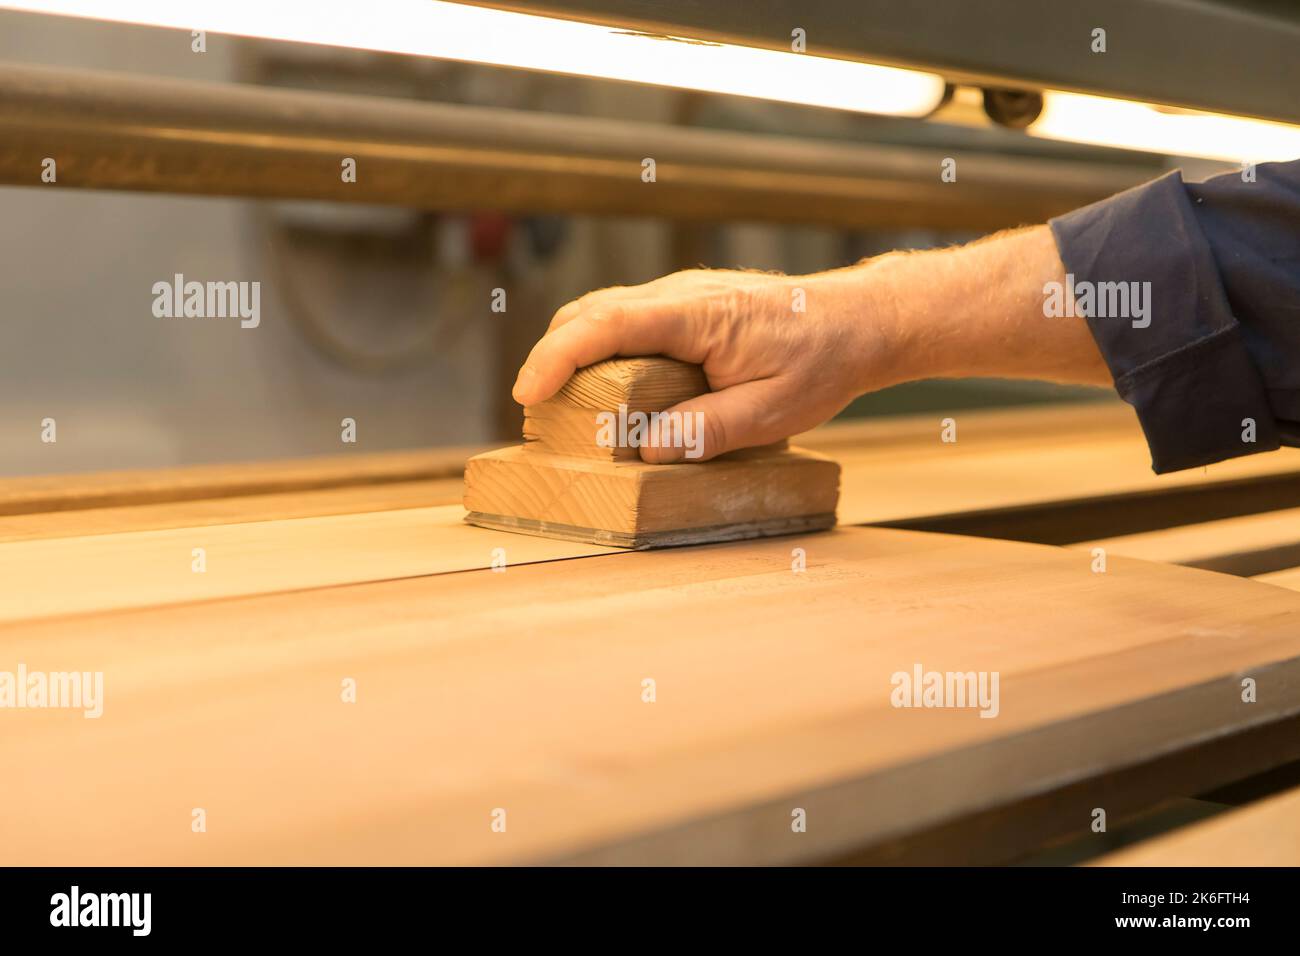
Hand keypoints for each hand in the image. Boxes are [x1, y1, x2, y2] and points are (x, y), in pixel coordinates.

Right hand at [510, 226, 1108, 462]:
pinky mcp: (687, 305)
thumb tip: (647, 449)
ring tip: (558, 406)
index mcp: (698, 314)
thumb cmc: (823, 362)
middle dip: (551, 358)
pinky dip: (600, 349)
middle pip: (591, 312)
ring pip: (604, 312)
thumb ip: (708, 430)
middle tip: (533, 412)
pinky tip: (603, 388)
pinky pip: (628, 320)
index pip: (607, 324)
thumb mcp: (774, 411)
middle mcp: (682, 294)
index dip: (558, 357)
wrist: (860, 321)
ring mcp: (683, 294)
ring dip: (573, 353)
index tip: (528, 393)